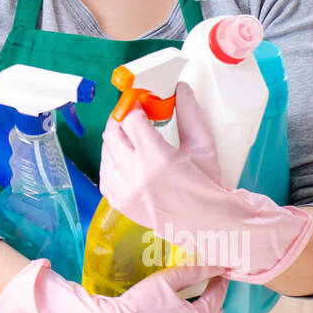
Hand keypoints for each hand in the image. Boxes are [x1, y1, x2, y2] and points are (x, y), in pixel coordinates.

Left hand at [98, 81, 312, 283]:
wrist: (207, 225)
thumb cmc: (208, 186)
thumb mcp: (203, 147)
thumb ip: (190, 114)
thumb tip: (180, 88)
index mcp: (156, 158)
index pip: (132, 120)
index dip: (135, 107)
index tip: (142, 103)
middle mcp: (135, 175)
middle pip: (112, 134)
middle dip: (121, 120)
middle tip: (133, 116)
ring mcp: (124, 192)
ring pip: (106, 153)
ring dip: (115, 140)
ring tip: (131, 138)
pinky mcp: (119, 203)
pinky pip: (104, 175)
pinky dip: (111, 163)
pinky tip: (124, 159)